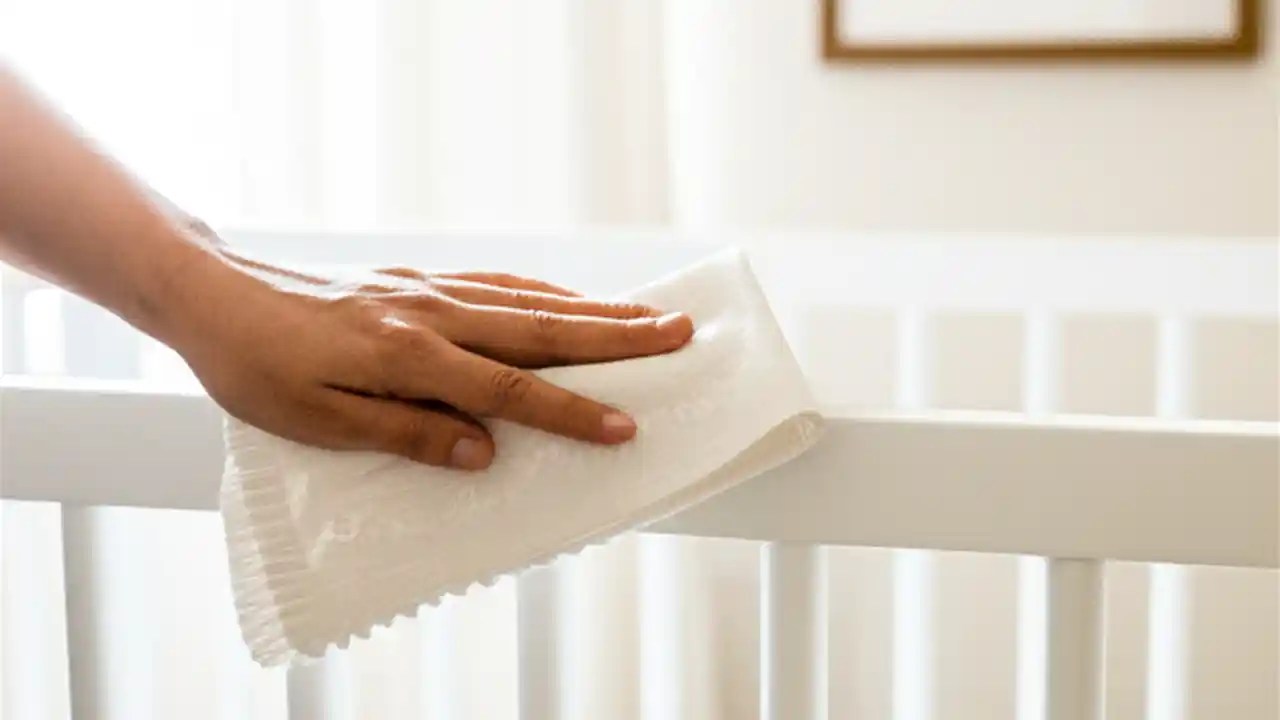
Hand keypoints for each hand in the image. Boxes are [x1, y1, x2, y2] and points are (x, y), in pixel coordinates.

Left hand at [158, 242, 693, 469]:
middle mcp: (429, 312)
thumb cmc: (260, 369)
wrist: (218, 296)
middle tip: (677, 335)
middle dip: (615, 336)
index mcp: (406, 354)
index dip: (571, 410)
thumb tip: (485, 453)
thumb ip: (408, 433)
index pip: (508, 388)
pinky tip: (570, 300)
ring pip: (528, 299)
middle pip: (540, 327)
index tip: (625, 426)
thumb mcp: (320, 422)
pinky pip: (497, 283)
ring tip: (649, 315)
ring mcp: (427, 287)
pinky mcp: (418, 277)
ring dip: (594, 309)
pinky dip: (545, 291)